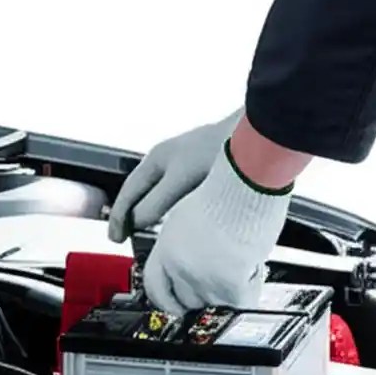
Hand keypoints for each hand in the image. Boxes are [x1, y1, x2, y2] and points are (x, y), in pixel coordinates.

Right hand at [107, 108, 243, 242]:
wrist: (259, 136)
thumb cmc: (220, 150)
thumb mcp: (182, 180)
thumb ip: (156, 203)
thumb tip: (137, 221)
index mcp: (157, 159)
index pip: (129, 193)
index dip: (120, 217)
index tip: (116, 238)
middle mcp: (168, 159)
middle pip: (139, 191)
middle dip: (129, 214)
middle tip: (121, 236)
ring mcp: (185, 162)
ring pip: (157, 191)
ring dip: (147, 210)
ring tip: (144, 230)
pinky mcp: (203, 167)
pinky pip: (174, 190)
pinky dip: (166, 205)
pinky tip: (175, 217)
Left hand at [141, 142, 290, 312]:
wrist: (246, 184)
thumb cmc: (224, 191)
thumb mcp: (186, 219)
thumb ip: (179, 248)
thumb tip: (184, 268)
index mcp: (166, 250)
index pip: (155, 289)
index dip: (166, 300)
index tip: (174, 306)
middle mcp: (180, 267)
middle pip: (185, 301)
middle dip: (202, 295)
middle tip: (219, 281)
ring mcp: (204, 279)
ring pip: (213, 304)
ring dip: (227, 291)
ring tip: (238, 265)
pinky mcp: (230, 285)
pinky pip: (239, 303)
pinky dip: (248, 290)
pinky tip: (251, 271)